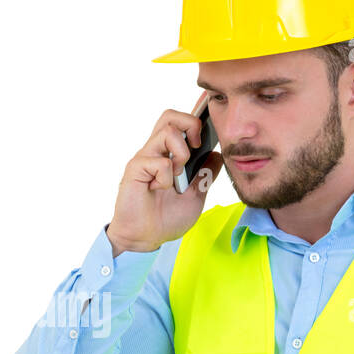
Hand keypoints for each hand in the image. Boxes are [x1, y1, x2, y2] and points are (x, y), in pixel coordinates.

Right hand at [106, 92, 223, 255]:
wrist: (145, 239)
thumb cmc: (165, 219)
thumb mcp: (197, 196)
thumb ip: (206, 174)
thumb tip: (218, 154)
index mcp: (169, 155)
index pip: (180, 122)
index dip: (195, 113)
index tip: (210, 115)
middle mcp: (155, 152)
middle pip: (170, 115)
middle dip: (190, 124)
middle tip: (196, 147)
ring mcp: (144, 159)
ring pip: (166, 132)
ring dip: (180, 153)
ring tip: (178, 175)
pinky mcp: (135, 170)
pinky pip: (158, 161)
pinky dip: (167, 176)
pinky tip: (160, 189)